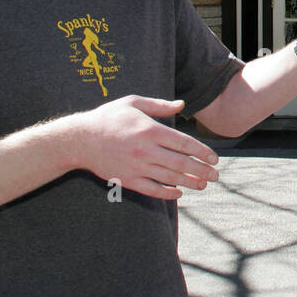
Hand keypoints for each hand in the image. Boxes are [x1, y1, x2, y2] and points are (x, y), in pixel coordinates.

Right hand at [72, 94, 219, 199]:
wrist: (80, 139)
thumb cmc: (108, 117)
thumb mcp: (133, 103)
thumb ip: (159, 105)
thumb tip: (181, 104)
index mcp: (150, 130)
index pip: (184, 143)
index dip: (202, 152)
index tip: (215, 158)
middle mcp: (146, 150)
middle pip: (181, 163)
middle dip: (201, 171)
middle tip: (216, 176)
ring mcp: (137, 167)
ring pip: (169, 178)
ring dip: (190, 183)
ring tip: (203, 185)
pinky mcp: (127, 179)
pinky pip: (152, 189)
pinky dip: (167, 193)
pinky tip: (179, 193)